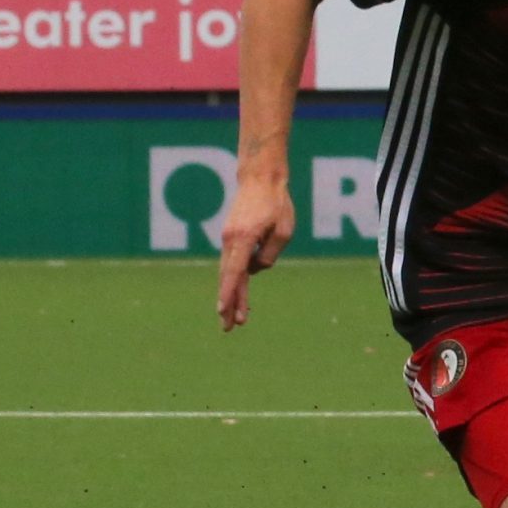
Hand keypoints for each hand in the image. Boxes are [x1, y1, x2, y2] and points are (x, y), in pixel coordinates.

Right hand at [215, 178, 296, 331]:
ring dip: (232, 296)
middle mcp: (230, 240)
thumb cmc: (276, 204)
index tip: (224, 311)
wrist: (259, 179)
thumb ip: (270, 255)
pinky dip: (236, 280)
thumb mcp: (284, 232)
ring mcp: (228, 238)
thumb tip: (256, 271)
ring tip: (234, 318)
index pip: (235, 272)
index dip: (230, 293)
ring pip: (229, 273)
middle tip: (228, 328)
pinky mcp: (231, 237)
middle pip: (228, 278)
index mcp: (242, 238)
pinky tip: (242, 294)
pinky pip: (233, 263)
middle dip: (228, 304)